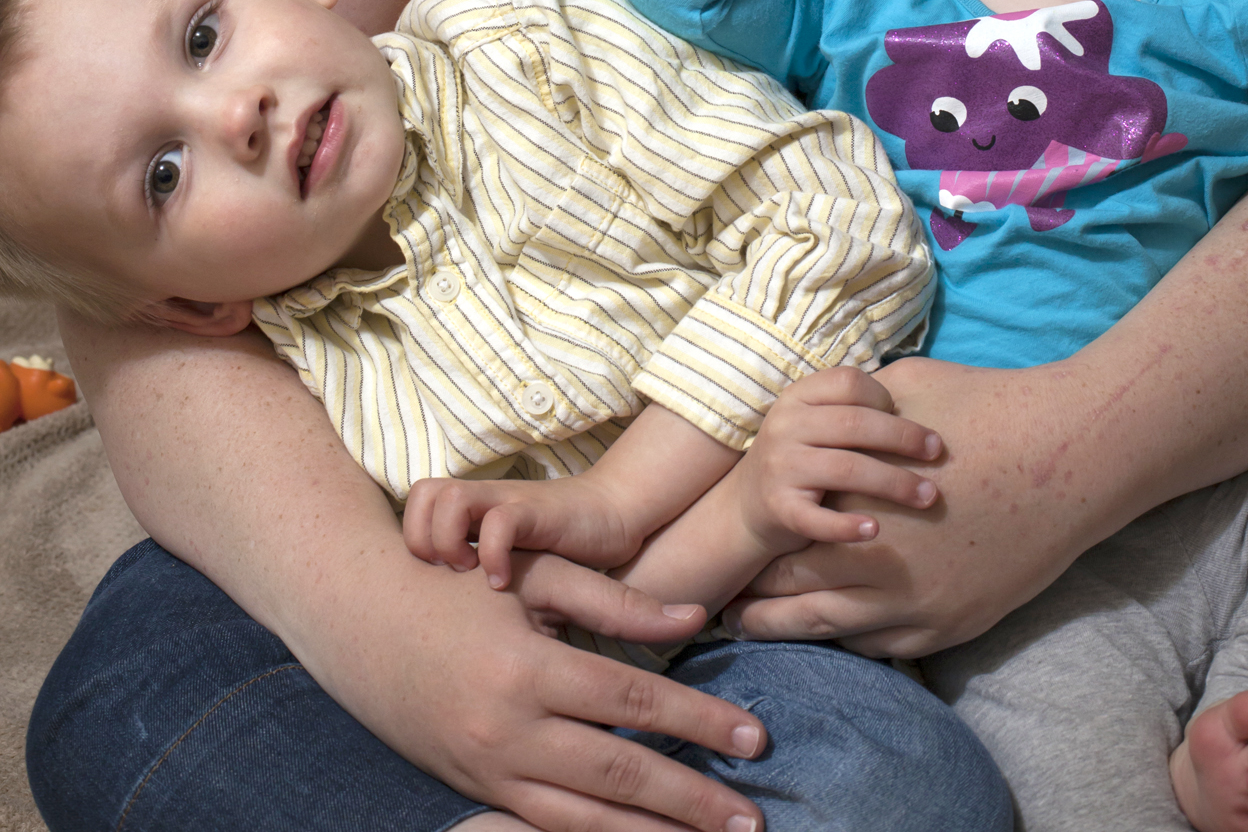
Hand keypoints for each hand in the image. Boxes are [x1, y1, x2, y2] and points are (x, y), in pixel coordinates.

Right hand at [401, 553, 768, 831]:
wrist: (356, 619)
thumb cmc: (454, 584)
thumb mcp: (534, 577)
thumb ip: (614, 601)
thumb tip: (692, 617)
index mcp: (528, 668)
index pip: (634, 701)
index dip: (699, 720)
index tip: (754, 737)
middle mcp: (508, 730)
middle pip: (619, 774)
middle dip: (692, 799)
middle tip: (752, 817)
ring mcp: (487, 770)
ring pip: (585, 820)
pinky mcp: (475, 791)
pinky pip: (546, 828)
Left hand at [405, 474, 643, 587]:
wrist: (611, 515)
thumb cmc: (557, 546)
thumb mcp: (507, 556)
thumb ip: (474, 567)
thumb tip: (433, 614)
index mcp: (471, 508)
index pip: (415, 501)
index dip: (413, 537)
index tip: (436, 576)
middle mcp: (484, 499)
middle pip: (422, 493)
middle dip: (423, 538)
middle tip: (450, 572)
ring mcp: (508, 501)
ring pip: (450, 498)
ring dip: (450, 541)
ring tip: (473, 573)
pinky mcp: (536, 511)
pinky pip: (499, 523)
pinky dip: (493, 555)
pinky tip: (503, 585)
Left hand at [724, 356, 1119, 657]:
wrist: (1068, 452)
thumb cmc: (982, 407)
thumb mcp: (900, 391)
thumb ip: (853, 413)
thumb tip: (825, 410)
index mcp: (856, 504)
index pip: (782, 541)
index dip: (753, 551)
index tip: (730, 556)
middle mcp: (879, 564)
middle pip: (796, 598)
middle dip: (758, 602)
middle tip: (725, 608)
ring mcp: (919, 604)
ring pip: (835, 634)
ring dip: (795, 631)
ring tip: (759, 630)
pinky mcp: (955, 624)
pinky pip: (887, 649)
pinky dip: (855, 643)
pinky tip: (834, 635)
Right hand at [731, 367, 941, 557]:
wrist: (746, 508)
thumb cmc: (801, 459)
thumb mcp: (814, 423)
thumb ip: (851, 411)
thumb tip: (920, 404)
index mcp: (798, 397)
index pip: (848, 382)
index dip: (885, 398)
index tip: (912, 420)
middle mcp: (786, 425)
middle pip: (855, 424)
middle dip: (904, 437)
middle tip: (939, 452)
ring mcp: (780, 467)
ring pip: (846, 469)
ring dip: (894, 483)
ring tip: (929, 496)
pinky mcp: (780, 509)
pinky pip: (818, 519)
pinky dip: (848, 527)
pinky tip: (876, 530)